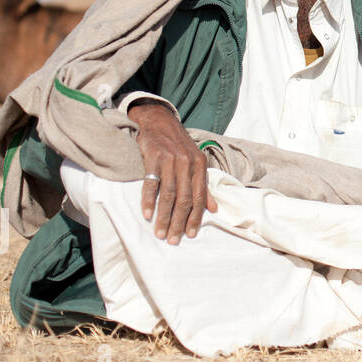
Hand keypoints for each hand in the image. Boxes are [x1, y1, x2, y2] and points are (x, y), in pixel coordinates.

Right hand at [129, 100, 216, 243]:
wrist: (160, 121)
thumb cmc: (179, 146)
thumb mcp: (196, 162)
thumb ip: (204, 186)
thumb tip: (214, 209)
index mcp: (201, 166)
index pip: (200, 197)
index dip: (196, 217)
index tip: (190, 235)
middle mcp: (188, 163)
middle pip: (184, 199)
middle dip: (179, 222)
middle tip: (172, 240)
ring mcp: (171, 160)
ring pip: (169, 194)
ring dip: (164, 216)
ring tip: (160, 233)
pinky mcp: (154, 157)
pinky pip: (151, 183)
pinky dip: (149, 200)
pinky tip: (147, 214)